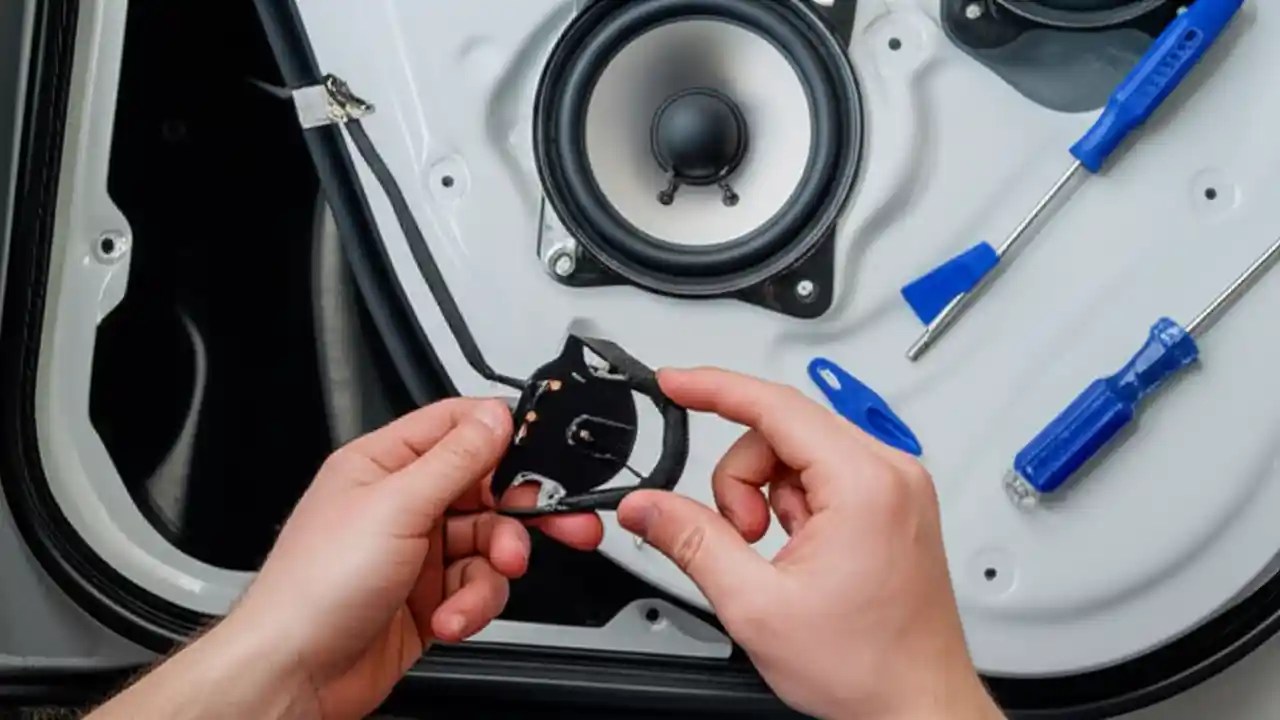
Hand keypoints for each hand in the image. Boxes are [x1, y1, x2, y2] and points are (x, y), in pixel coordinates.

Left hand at [92, 398, 601, 719]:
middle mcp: (403, 503)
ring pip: (490, 545)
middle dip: (524, 512)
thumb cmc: (314, 587)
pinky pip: (478, 589)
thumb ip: (455, 459)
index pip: (458, 427)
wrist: (295, 674)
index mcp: (385, 464)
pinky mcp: (430, 598)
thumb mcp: (397, 507)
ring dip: (493, 572)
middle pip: (487, 490)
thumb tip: (495, 415)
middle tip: (565, 524)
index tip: (544, 456)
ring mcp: (418, 552)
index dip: (504, 438)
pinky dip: (473, 605)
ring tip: (479, 588)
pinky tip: (451, 618)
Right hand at [617, 369, 1002, 719]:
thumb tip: (646, 506)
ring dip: (766, 495)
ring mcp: (896, 488)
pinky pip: (823, 476)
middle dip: (741, 477)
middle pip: (784, 429)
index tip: (675, 383)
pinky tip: (797, 553)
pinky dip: (793, 506)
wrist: (917, 707)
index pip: (775, 405)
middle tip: (739, 537)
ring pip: (799, 453)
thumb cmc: (867, 667)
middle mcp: (890, 474)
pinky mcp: (893, 505)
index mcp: (864, 484)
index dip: (714, 388)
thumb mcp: (756, 606)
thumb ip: (692, 542)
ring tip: (773, 554)